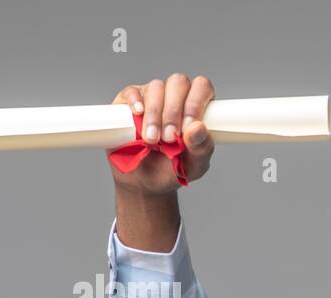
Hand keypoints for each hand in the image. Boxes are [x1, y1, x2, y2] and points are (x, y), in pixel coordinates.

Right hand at [109, 74, 215, 193]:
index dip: (195, 103)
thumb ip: (202, 147)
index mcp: (197, 108)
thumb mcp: (194, 166)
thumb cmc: (173, 169)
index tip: (187, 128)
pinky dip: (135, 101)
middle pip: (178, 83)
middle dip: (173, 112)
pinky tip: (138, 114)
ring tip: (152, 140)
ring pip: (156, 88)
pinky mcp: (128, 101)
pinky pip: (132, 91)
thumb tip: (198, 127)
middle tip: (169, 138)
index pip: (201, 87)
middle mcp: (176, 96)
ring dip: (155, 114)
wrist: (145, 181)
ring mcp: (152, 96)